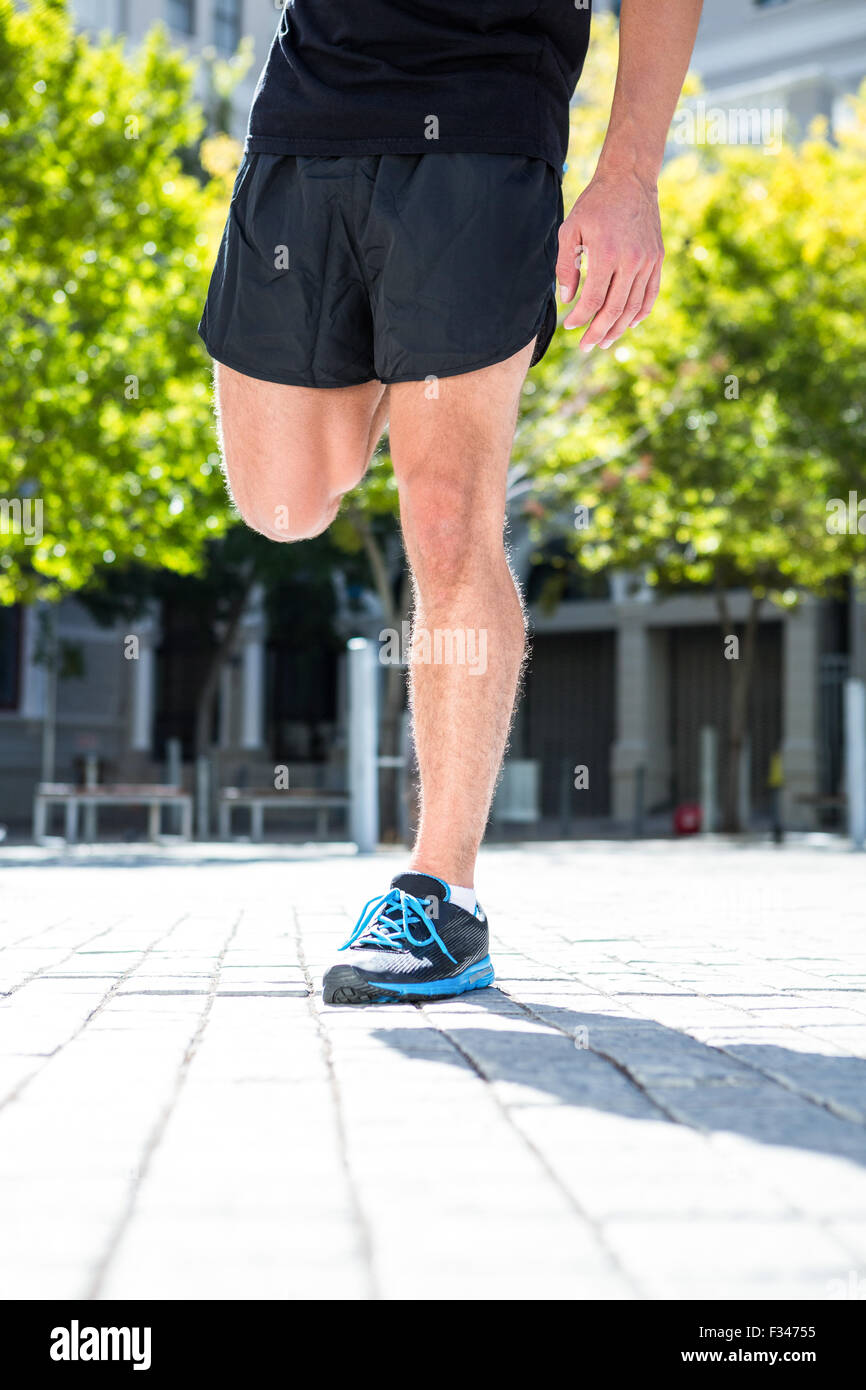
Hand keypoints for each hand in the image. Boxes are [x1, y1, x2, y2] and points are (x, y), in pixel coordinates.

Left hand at [556, 170, 663, 351]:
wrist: (629, 179)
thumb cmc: (595, 204)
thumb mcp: (571, 229)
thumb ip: (566, 266)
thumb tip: (567, 300)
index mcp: (607, 253)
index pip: (593, 299)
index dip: (580, 318)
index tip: (569, 327)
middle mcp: (631, 260)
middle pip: (614, 309)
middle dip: (598, 332)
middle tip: (585, 346)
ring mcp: (648, 261)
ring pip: (634, 306)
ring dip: (618, 328)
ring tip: (604, 342)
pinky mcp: (657, 258)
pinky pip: (651, 294)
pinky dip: (641, 313)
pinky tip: (628, 325)